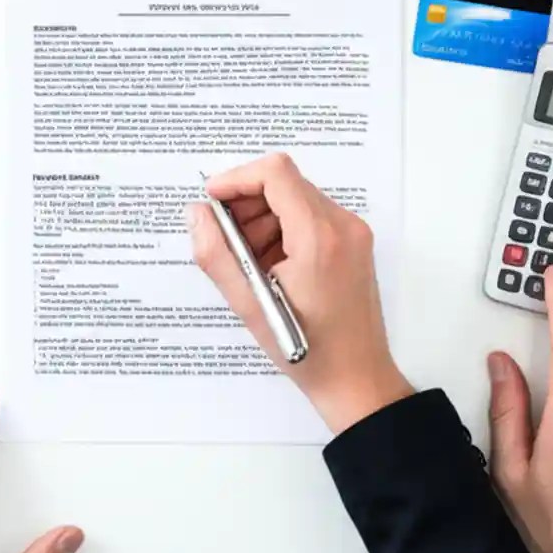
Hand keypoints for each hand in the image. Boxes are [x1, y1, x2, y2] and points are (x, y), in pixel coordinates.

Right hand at [186, 153, 412, 433]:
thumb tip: (197, 215)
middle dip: (247, 205)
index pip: (275, 174)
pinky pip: (311, 218)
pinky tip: (270, 268)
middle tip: (225, 239)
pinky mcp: (354, 244)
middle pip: (285, 183)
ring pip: (296, 199)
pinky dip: (283, 231)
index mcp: (320, 237)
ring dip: (263, 220)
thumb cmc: (310, 351)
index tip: (211, 200)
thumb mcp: (249, 304)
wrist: (356, 378)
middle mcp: (343, 225)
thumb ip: (216, 254)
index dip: (236, 179)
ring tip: (249, 263)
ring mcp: (353, 233)